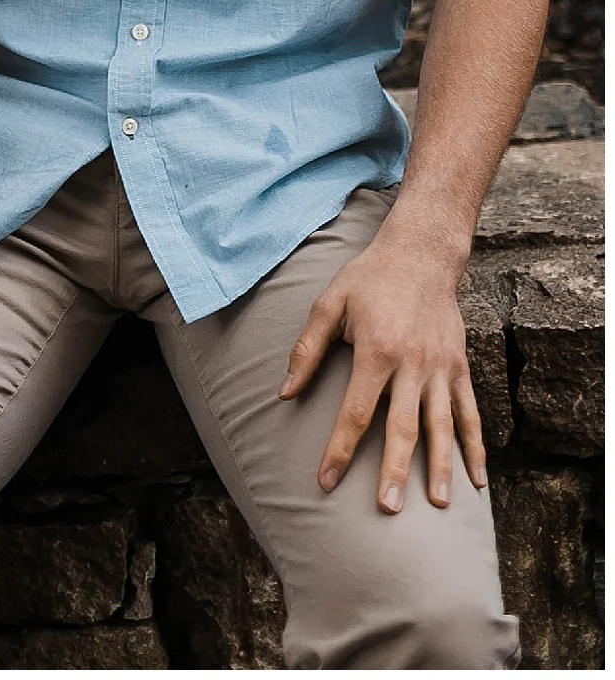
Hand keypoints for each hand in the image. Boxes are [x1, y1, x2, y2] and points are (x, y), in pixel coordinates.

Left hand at [279, 225, 486, 513]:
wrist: (421, 253)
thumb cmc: (369, 278)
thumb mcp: (329, 303)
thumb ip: (307, 349)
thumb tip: (285, 393)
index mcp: (376, 350)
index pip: (356, 411)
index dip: (340, 449)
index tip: (327, 481)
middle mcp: (412, 364)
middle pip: (402, 426)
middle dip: (394, 470)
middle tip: (387, 509)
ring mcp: (440, 367)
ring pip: (441, 426)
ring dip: (441, 467)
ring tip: (439, 505)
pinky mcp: (459, 366)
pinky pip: (469, 412)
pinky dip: (475, 446)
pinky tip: (477, 480)